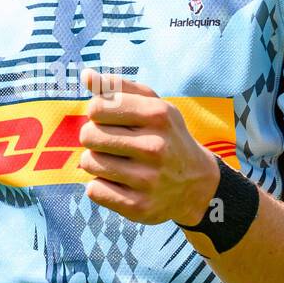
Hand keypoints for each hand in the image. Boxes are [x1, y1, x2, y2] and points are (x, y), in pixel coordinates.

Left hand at [78, 68, 220, 225]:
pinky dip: (100, 186)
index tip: (109, 120)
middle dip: (92, 137)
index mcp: (158, 115)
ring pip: (88, 163)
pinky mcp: (139, 207)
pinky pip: (94, 190)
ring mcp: (148, 180)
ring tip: (115, 162)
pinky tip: (118, 183)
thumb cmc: (166, 136)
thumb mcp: (153, 106)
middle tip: (109, 143)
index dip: (97, 113)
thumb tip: (85, 75)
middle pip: (88, 135)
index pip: (97, 107)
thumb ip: (118, 88)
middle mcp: (155, 147)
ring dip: (95, 162)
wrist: (197, 184)